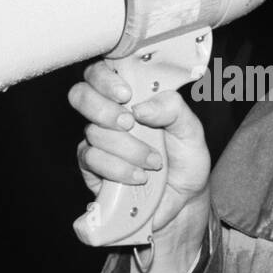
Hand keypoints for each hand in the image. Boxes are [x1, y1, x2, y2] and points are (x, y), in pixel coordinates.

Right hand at [68, 58, 211, 240]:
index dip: (105, 77)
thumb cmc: (185, 160)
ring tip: (153, 162)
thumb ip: (173, 109)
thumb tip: (141, 106)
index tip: (126, 93)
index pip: (103, 71)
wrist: (183, 201)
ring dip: (127, 148)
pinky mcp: (92, 168)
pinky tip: (138, 177)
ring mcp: (99, 141)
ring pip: (93, 132)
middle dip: (104, 109)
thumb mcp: (191, 130)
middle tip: (129, 123)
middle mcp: (110, 115)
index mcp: (132, 97)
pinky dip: (117, 168)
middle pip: (81, 95)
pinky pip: (91, 160)